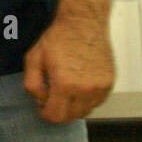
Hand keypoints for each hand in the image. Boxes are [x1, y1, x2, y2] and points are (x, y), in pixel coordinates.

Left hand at [23, 0, 114, 122]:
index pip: (55, 116)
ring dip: (73, 107)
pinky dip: (87, 100)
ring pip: (85, 112)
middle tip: (51, 97)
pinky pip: (97, 102)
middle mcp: (85, 90)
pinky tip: (78, 86)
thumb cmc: (58, 39)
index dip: (44, 113)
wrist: (83, 24)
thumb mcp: (33, 59)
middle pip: (70, 117)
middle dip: (58, 112)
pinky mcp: (109, 83)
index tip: (42, 105)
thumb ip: (32, 84)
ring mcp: (100, 87)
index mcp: (64, 85)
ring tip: (65, 90)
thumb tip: (40, 100)